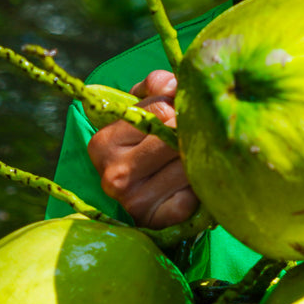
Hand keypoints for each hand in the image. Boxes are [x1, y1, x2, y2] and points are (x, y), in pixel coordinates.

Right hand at [86, 70, 198, 228]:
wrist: (141, 193)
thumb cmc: (142, 142)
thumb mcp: (141, 107)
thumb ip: (157, 86)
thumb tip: (176, 83)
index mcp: (103, 142)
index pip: (161, 111)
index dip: (179, 108)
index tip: (182, 113)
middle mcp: (114, 175)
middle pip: (175, 141)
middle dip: (192, 134)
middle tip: (198, 134)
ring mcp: (134, 202)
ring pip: (188, 166)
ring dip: (200, 160)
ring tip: (196, 158)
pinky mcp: (158, 221)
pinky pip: (193, 195)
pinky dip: (199, 187)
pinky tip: (193, 184)